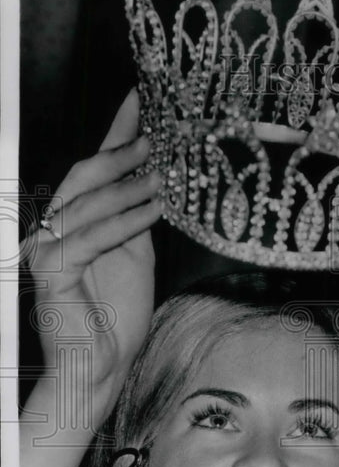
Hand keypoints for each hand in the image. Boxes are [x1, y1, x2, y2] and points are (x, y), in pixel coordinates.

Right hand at [22, 90, 161, 425]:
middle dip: (121, 152)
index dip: (117, 134)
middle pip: (83, 176)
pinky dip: (125, 222)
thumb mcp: (134, 255)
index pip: (94, 171)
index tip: (144, 101)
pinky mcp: (50, 272)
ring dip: (129, 185)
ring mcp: (46, 249)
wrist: (100, 366)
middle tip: (157, 135)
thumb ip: (136, 218)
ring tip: (164, 171)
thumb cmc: (117, 316)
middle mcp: (52, 229)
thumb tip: (157, 180)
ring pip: (88, 204)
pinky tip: (155, 210)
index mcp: (72, 223)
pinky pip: (92, 238)